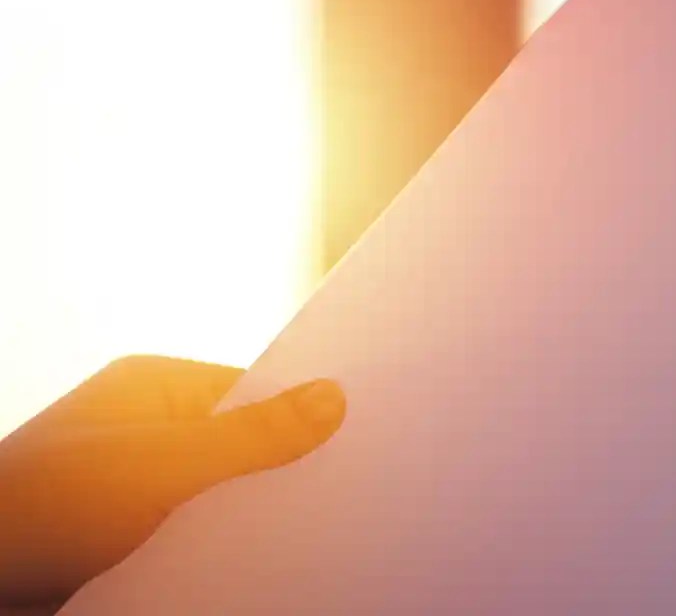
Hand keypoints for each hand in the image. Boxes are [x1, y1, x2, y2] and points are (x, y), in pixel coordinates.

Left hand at [0, 355, 345, 612]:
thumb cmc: (42, 507)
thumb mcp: (160, 467)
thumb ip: (250, 436)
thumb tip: (333, 397)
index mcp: (154, 387)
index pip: (254, 391)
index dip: (304, 413)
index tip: (359, 437)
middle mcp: (149, 427)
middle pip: (244, 443)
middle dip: (284, 470)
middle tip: (345, 494)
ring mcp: (139, 481)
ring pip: (224, 493)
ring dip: (254, 515)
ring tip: (310, 533)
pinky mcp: (132, 532)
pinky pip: (199, 531)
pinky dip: (226, 546)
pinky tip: (259, 561)